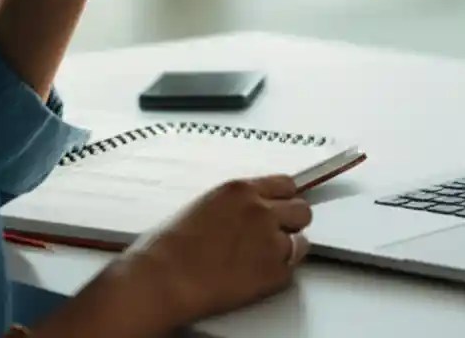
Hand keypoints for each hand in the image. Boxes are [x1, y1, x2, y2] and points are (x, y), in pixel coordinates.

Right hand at [130, 175, 312, 324]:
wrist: (162, 279)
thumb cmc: (168, 248)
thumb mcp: (203, 206)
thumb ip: (234, 206)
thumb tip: (247, 213)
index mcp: (241, 191)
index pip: (286, 185)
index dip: (284, 199)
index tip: (283, 207)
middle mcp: (261, 212)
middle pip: (302, 211)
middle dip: (291, 222)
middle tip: (274, 235)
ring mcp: (271, 242)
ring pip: (301, 242)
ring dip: (287, 250)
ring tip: (260, 260)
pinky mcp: (274, 273)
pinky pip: (290, 271)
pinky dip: (276, 276)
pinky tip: (253, 278)